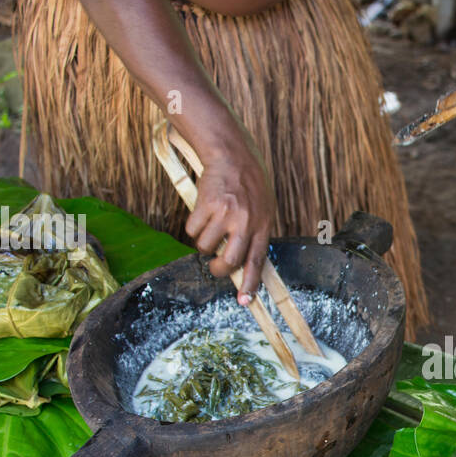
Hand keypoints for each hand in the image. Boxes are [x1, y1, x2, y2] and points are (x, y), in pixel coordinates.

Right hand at [184, 136, 277, 304]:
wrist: (232, 155)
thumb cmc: (248, 185)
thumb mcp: (263, 210)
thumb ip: (255, 235)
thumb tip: (241, 267)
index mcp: (263, 225)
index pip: (257, 262)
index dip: (250, 284)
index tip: (244, 301)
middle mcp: (246, 222)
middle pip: (229, 262)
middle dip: (219, 269)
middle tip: (215, 265)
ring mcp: (226, 214)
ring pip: (205, 247)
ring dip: (204, 242)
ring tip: (211, 225)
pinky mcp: (207, 205)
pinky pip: (192, 230)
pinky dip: (193, 226)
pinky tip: (202, 212)